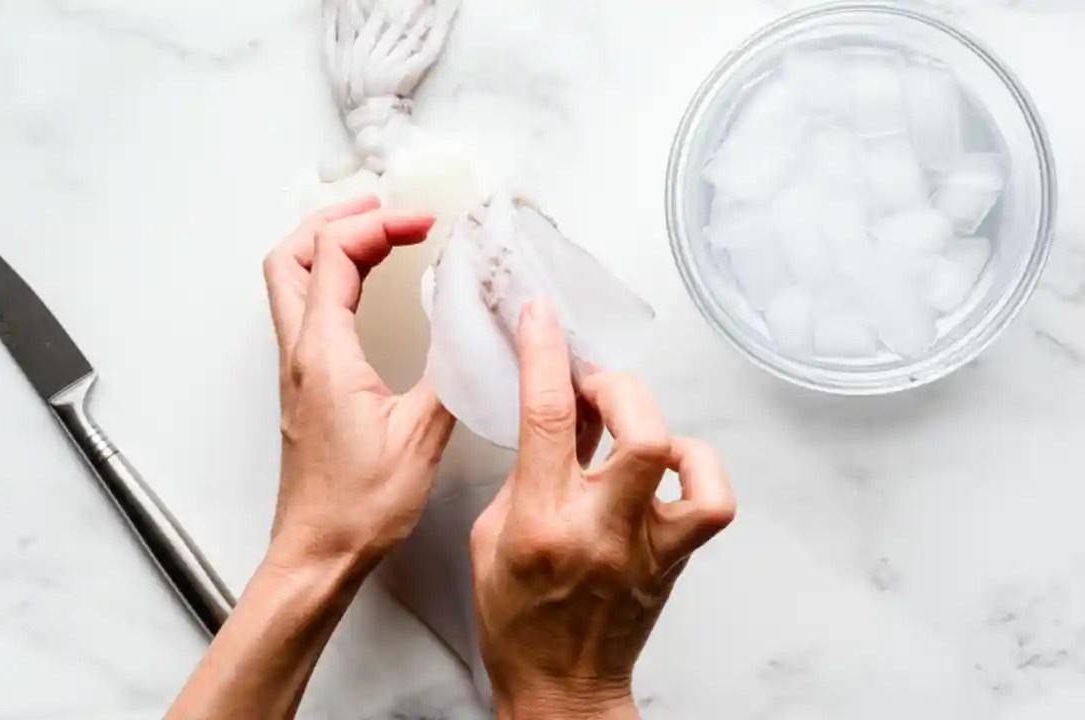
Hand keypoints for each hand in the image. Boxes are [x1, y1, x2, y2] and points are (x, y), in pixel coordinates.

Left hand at [166, 197, 455, 719]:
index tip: (425, 224)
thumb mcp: (421, 436)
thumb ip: (449, 373)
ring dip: (326, 244)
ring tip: (376, 232)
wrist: (316, 553)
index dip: (380, 224)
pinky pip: (304, 309)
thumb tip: (474, 326)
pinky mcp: (304, 385)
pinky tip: (365, 288)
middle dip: (336, 217)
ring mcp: (297, 368)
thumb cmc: (358, 507)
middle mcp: (300, 353)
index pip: (335, 254)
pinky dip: (330, 278)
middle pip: (291, 254)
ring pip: (290, 280)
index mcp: (324, 353)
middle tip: (385, 208)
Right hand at [469, 297, 735, 718]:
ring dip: (654, 418)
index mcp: (539, 523)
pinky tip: (667, 463)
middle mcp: (599, 530)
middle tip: (591, 379)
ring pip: (680, 457)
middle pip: (638, 426)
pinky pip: (711, 500)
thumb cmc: (519, 622)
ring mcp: (645, 544)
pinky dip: (695, 465)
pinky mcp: (674, 557)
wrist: (562, 689)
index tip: (541, 316)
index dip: (547, 352)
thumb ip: (524, 473)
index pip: (549, 416)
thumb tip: (558, 415)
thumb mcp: (491, 537)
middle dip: (614, 382)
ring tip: (629, 418)